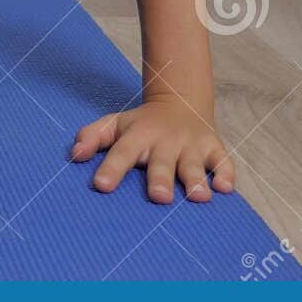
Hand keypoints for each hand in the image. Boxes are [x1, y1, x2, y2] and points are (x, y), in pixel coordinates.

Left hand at [70, 98, 234, 204]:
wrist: (181, 104)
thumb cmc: (141, 126)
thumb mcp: (114, 124)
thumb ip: (91, 136)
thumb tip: (74, 155)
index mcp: (138, 136)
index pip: (121, 152)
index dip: (112, 168)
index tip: (101, 185)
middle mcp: (166, 142)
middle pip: (162, 163)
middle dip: (161, 179)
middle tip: (159, 197)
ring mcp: (192, 146)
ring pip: (195, 165)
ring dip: (197, 180)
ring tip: (199, 197)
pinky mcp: (214, 149)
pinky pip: (224, 163)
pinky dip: (226, 174)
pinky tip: (226, 188)